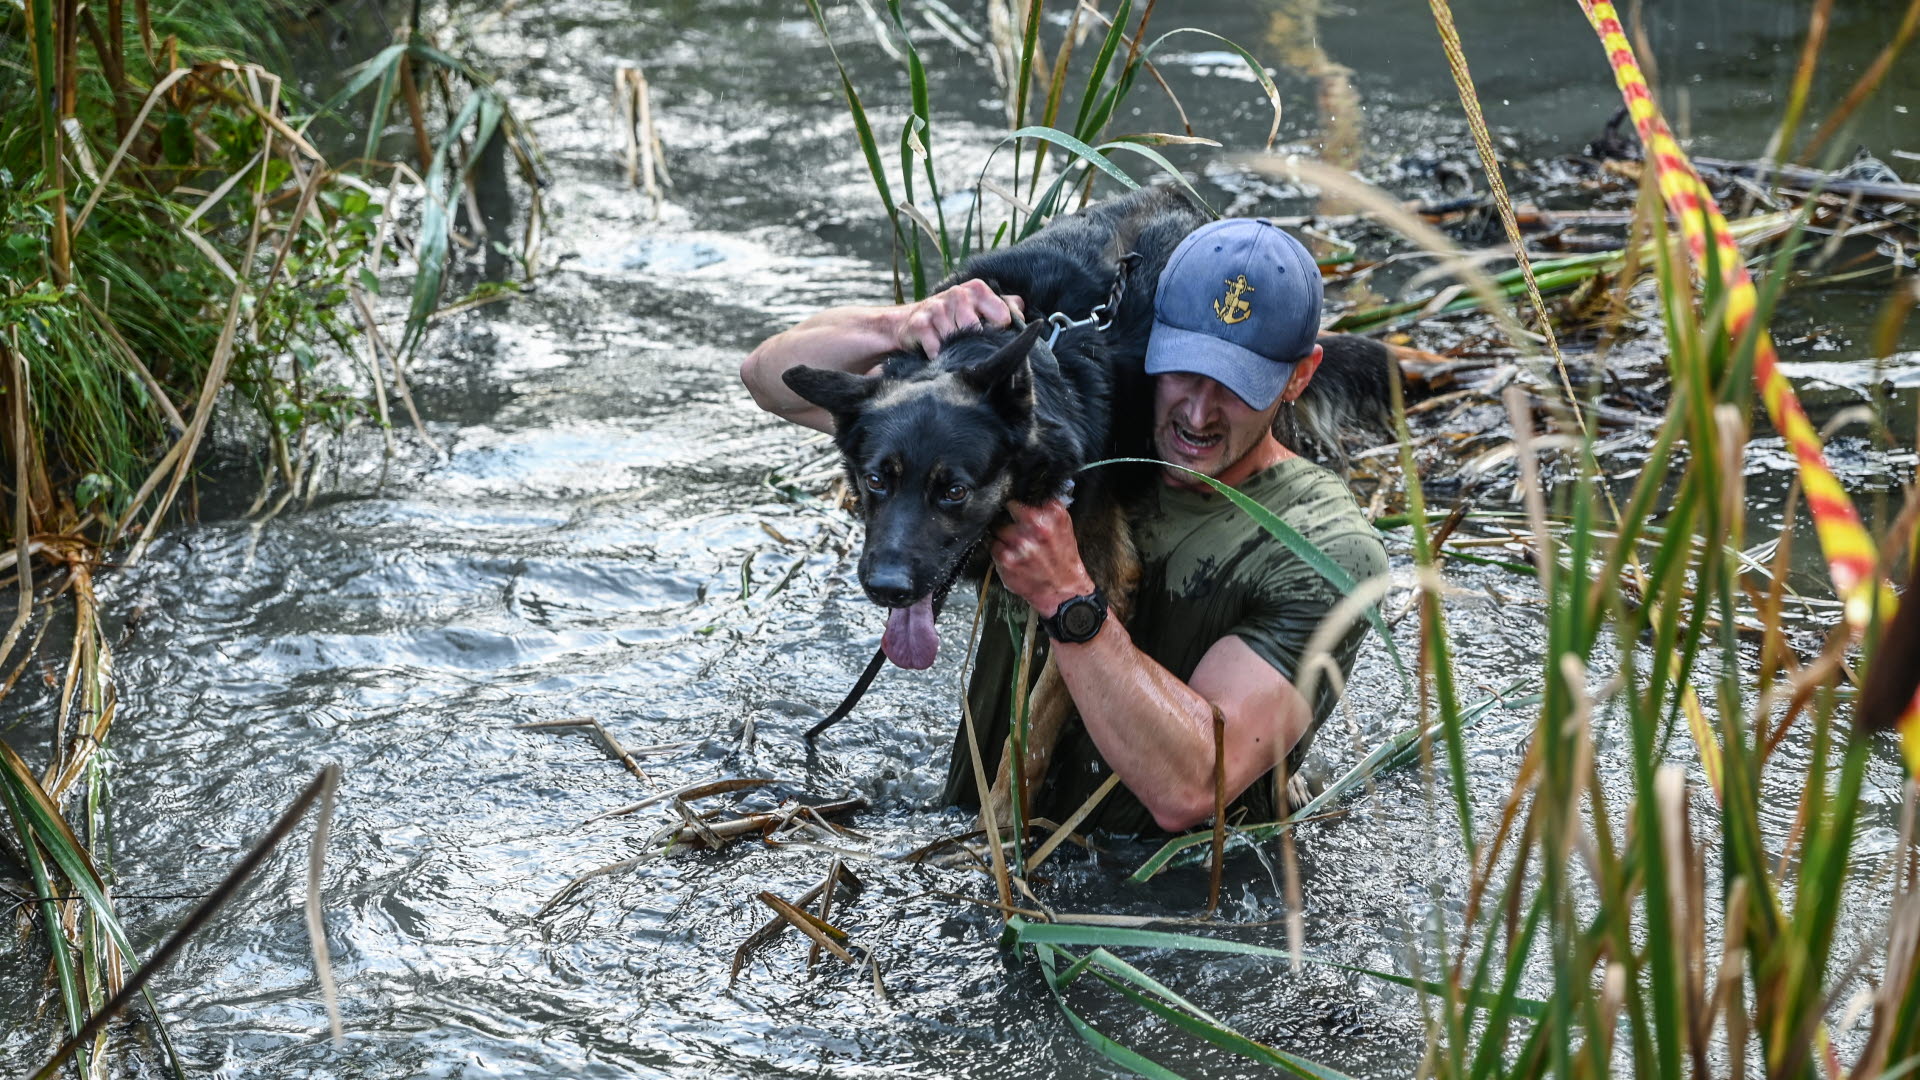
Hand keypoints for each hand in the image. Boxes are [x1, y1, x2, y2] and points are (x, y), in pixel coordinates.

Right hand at [898, 279, 1024, 357]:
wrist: (910, 320)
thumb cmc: (953, 316)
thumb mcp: (980, 307)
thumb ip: (1006, 307)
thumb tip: (1023, 316)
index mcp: (978, 289)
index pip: (1002, 317)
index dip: (999, 333)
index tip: (992, 338)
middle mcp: (958, 293)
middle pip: (977, 331)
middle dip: (974, 344)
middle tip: (968, 347)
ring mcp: (937, 307)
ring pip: (956, 340)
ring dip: (955, 350)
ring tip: (952, 348)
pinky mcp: (920, 324)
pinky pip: (936, 348)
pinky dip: (938, 355)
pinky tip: (937, 352)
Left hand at [990, 499, 1094, 617]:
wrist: (1063, 591)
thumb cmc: (1064, 559)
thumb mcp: (1065, 527)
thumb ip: (1048, 509)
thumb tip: (1029, 495)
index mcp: (1053, 515)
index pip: (1026, 497)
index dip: (1021, 504)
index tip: (1019, 509)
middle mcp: (1036, 527)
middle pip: (1010, 511)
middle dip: (1013, 521)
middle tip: (1021, 533)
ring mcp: (1020, 543)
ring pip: (1000, 529)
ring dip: (1006, 537)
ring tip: (1019, 548)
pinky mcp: (1006, 559)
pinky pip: (994, 546)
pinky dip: (1001, 551)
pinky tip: (1014, 558)